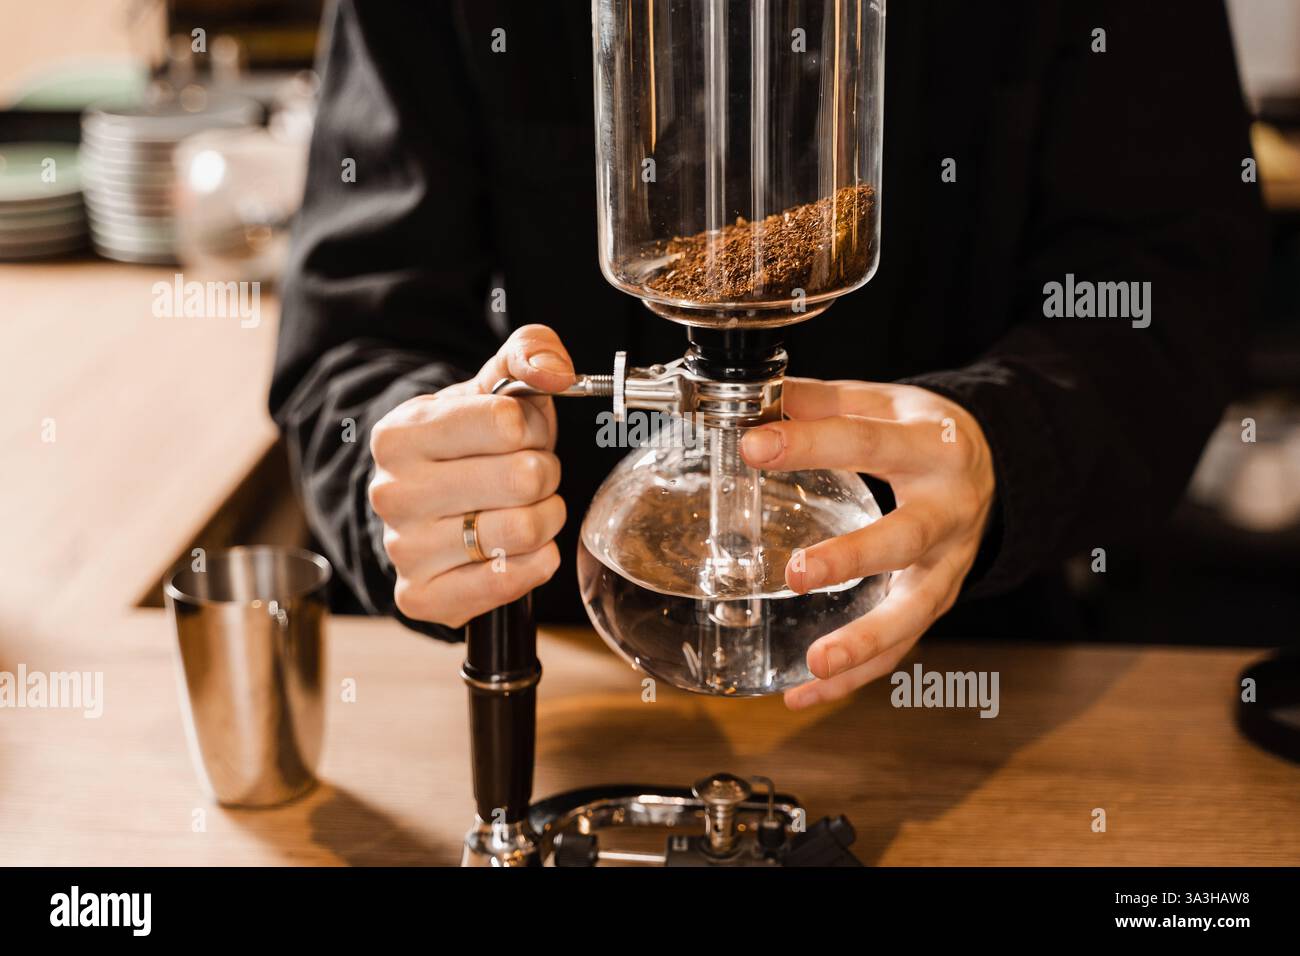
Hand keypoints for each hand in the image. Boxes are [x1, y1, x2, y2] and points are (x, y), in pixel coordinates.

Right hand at [368, 324, 573, 627]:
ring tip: (528, 509)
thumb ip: (530, 354)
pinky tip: (523, 550)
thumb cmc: (469, 446)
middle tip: (529, 476)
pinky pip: (509, 583)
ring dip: (546, 518)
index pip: (509, 422)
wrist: (432, 510)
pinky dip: (535, 564)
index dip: (534, 427)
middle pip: (524, 478)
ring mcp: (403, 549)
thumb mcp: (494, 387)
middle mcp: (391, 493)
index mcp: (400, 434)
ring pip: (523, 530)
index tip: (520, 434)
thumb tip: (554, 371)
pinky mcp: (421, 597)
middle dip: (545, 473)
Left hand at [739, 378, 995, 708]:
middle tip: (795, 573)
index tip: (753, 445)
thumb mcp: (885, 402)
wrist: (996, 465)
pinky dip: (854, 677)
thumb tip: (756, 397)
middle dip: (853, 559)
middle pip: (905, 538)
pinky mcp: (939, 601)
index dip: (809, 443)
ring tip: (815, 663)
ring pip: (913, 611)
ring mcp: (949, 564)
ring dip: (865, 642)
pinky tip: (803, 692)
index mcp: (931, 448)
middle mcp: (948, 510)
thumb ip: (823, 402)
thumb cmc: (925, 434)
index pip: (866, 442)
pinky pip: (900, 648)